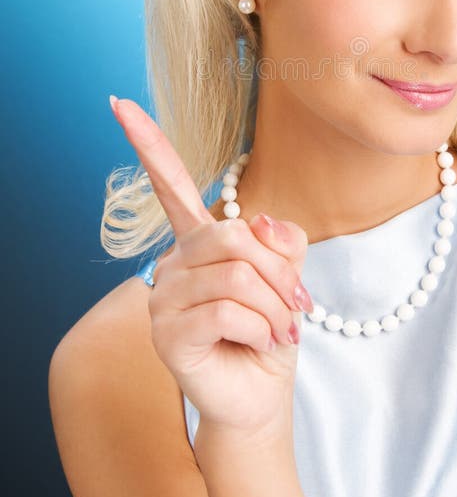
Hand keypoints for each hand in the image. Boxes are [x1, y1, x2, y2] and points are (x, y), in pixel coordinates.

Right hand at [109, 96, 312, 439]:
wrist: (262, 391)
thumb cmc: (270, 328)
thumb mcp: (288, 276)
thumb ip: (280, 240)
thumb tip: (259, 223)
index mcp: (199, 240)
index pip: (169, 183)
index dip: (147, 143)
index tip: (120, 104)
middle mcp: (173, 262)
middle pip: (233, 235)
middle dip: (279, 273)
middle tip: (296, 306)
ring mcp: (164, 297)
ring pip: (236, 275)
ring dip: (275, 307)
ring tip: (280, 330)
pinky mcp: (166, 333)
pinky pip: (227, 310)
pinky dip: (261, 327)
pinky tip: (260, 343)